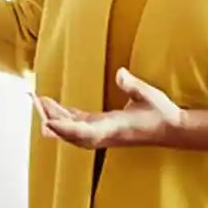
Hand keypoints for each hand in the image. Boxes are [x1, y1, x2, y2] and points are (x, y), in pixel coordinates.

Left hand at [35, 69, 184, 148]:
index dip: (65, 128)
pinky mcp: (104, 130)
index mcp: (114, 128)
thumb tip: (120, 73)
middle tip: (34, 99)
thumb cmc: (161, 113)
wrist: (172, 130)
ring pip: (71, 130)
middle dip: (50, 117)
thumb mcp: (149, 96)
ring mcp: (103, 134)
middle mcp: (105, 134)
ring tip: (39, 100)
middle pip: (70, 132)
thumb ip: (133, 86)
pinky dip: (65, 118)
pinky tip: (55, 108)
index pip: (84, 132)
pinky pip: (78, 127)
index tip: (47, 122)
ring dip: (54, 117)